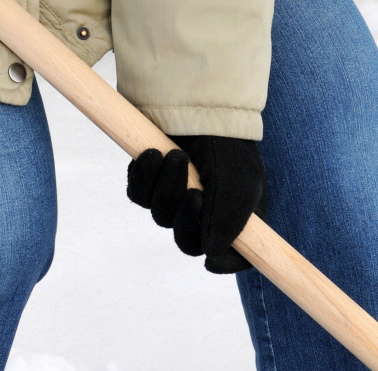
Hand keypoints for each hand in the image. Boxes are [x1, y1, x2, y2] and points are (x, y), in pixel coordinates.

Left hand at [127, 135, 264, 273]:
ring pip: (160, 216)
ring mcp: (174, 197)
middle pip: (187, 241)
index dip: (223, 263)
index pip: (232, 256)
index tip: (212, 258)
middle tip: (194, 193)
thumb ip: (229, 219)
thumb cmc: (227, 144)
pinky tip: (151, 153)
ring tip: (176, 155)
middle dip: (186, 219)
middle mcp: (205, 212)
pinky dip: (143, 176)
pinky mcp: (149, 181)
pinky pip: (137, 194)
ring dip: (165, 189)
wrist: (198, 100)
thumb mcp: (240, 182)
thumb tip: (209, 253)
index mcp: (236, 216)